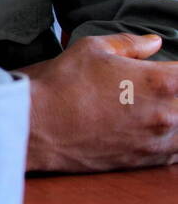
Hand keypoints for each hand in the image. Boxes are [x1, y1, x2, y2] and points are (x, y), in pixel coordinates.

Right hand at [21, 33, 177, 172]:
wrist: (38, 125)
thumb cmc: (62, 83)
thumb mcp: (92, 49)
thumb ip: (129, 44)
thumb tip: (154, 42)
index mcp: (160, 81)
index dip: (175, 70)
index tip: (164, 71)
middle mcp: (168, 114)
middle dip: (174, 92)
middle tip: (151, 91)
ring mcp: (159, 141)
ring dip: (174, 117)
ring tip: (153, 110)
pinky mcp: (146, 161)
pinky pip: (175, 152)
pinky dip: (171, 140)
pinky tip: (154, 130)